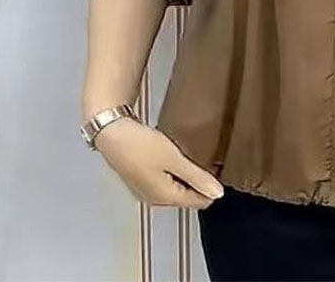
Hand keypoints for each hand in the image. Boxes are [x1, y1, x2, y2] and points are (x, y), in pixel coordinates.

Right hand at [94, 117, 225, 208]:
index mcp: (164, 198)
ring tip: (199, 158)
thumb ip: (196, 177)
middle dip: (200, 183)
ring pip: (177, 187)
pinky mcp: (142, 177)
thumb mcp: (174, 159)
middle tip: (213, 162)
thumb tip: (219, 194)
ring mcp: (146, 189)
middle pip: (187, 196)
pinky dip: (176, 171)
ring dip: (188, 176)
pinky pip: (167, 179)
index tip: (222, 170)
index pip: (198, 202)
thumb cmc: (142, 146)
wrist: (112, 132)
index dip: (211, 188)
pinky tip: (180, 157)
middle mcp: (155, 198)